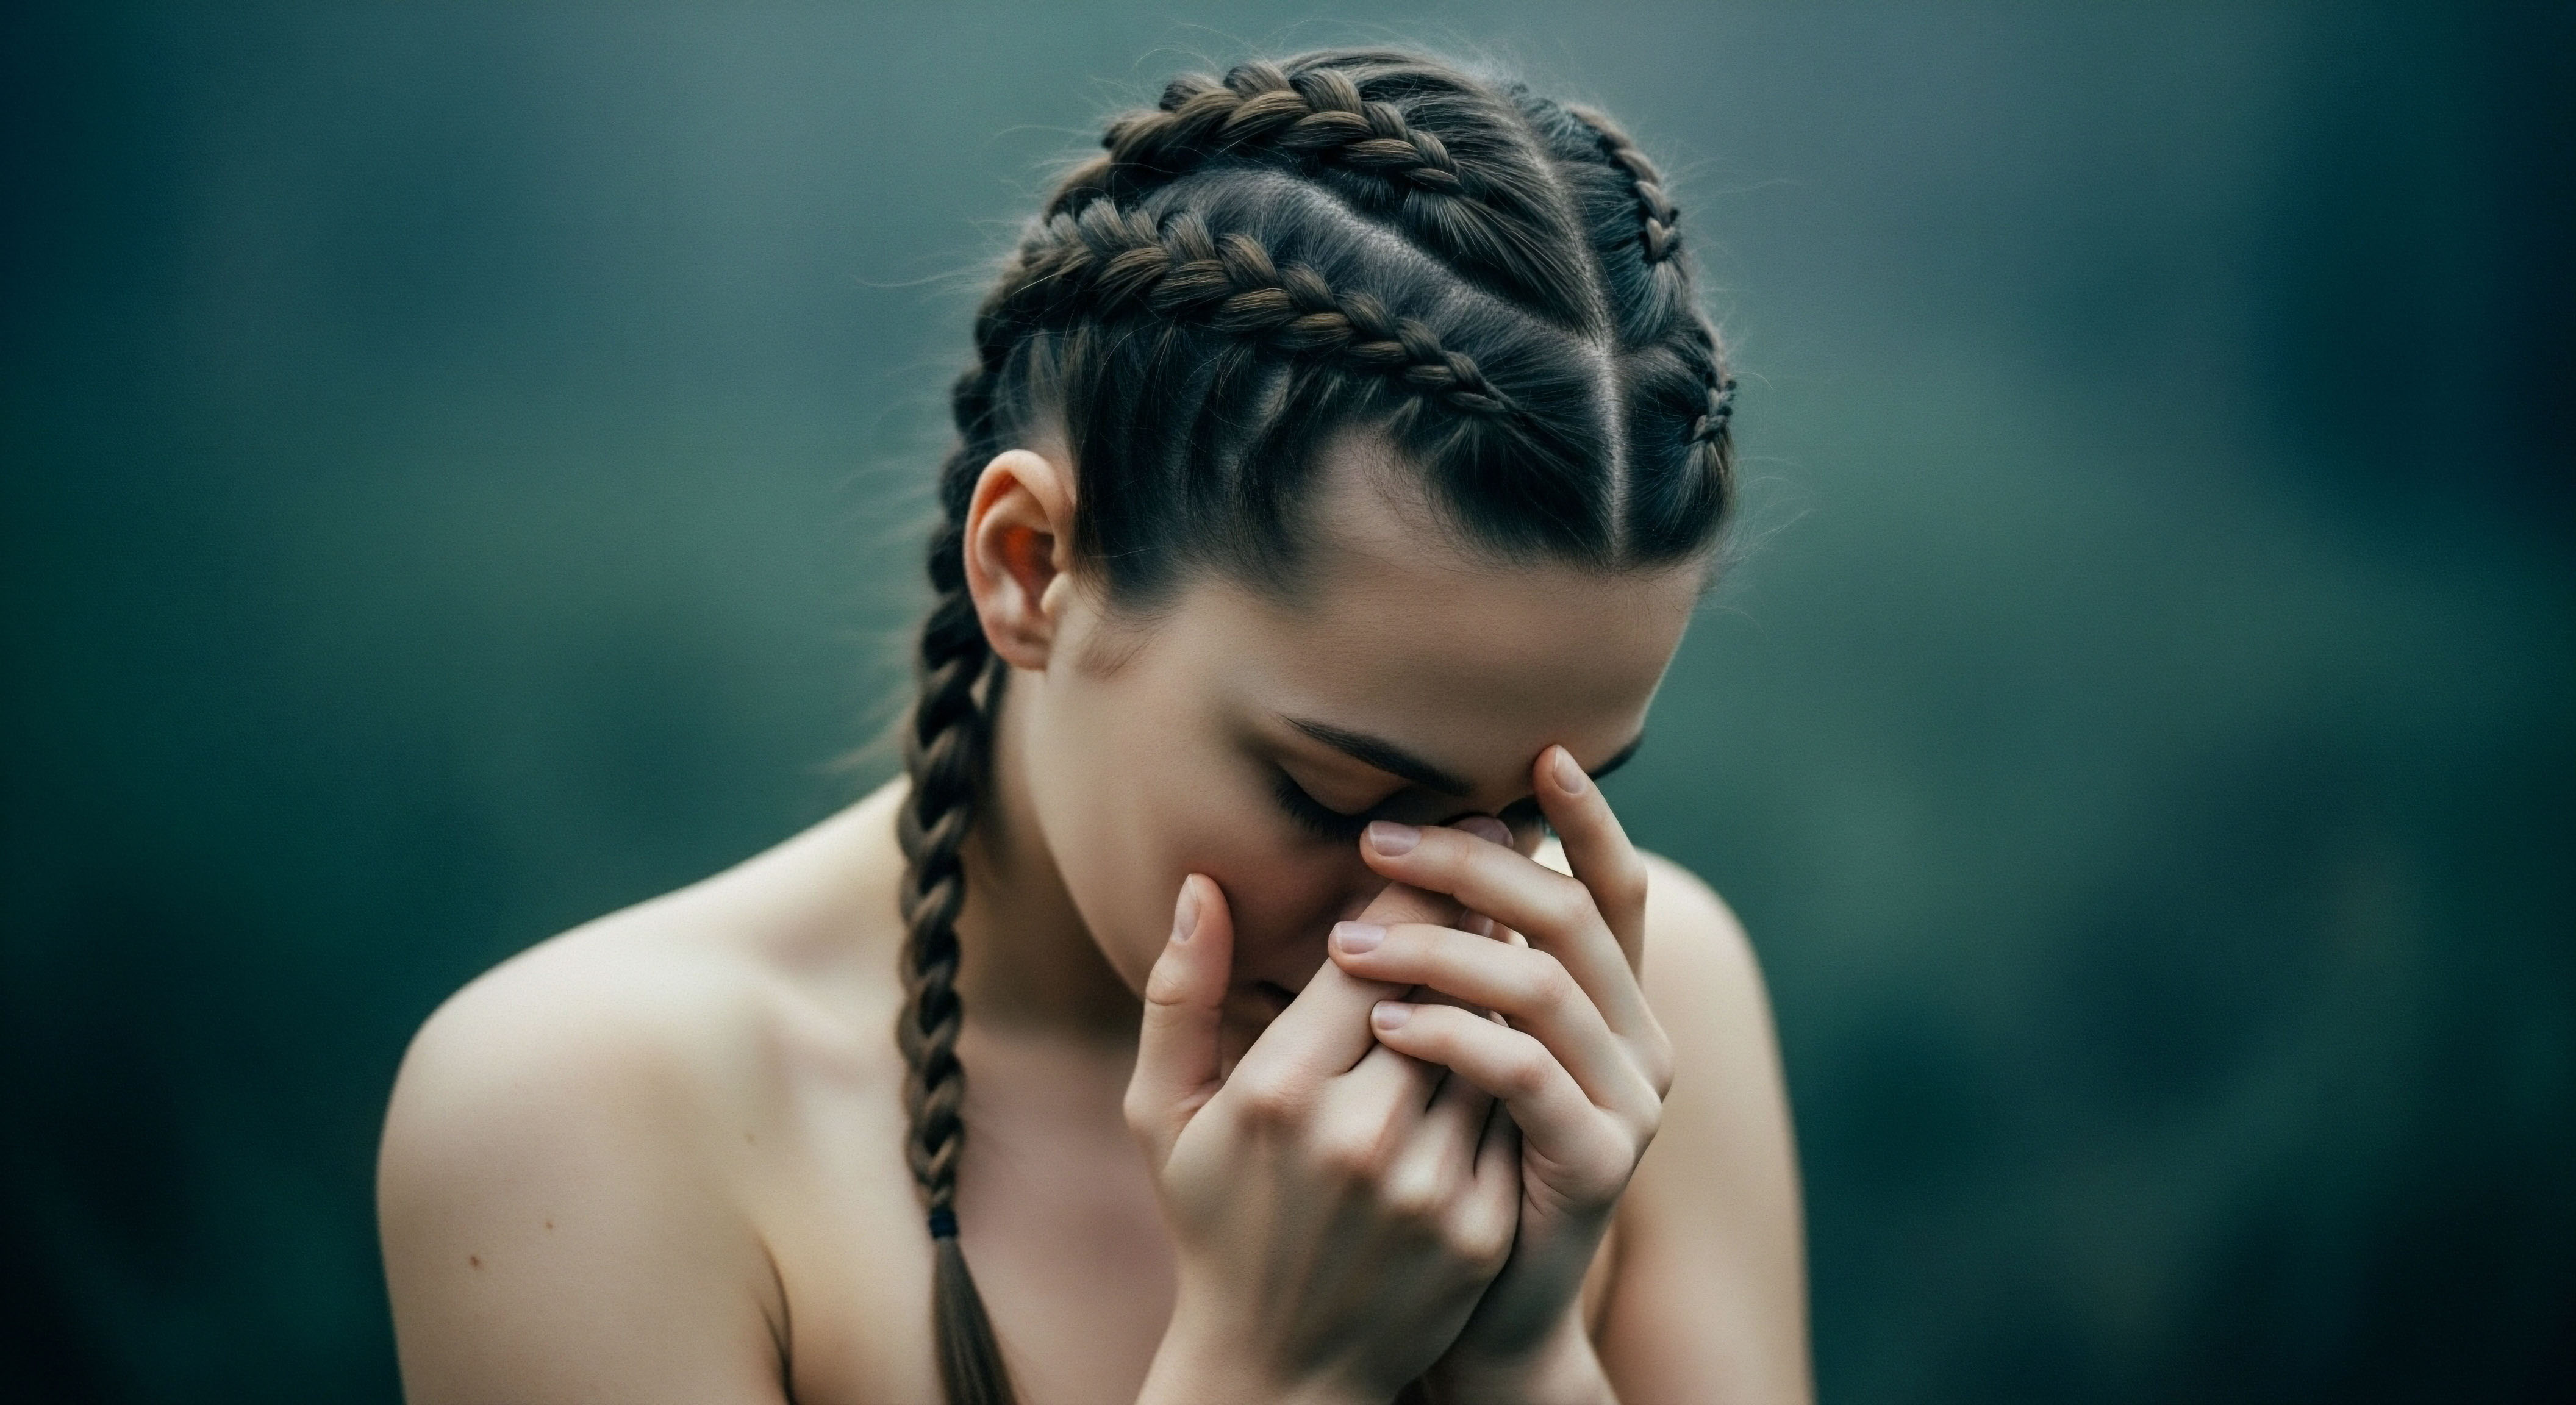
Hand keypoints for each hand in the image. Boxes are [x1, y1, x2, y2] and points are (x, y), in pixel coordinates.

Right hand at [1125, 865, 1523, 1403]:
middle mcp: (1358, 1134)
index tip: (1447, 835)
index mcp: (1278, 1091)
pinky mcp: (1480, 1229)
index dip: (1418, 888)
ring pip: (1495, 1047)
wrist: (1278, 1368)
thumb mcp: (1163, 1113)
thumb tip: (1202, 885)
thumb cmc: (1214, 1221)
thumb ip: (1181, 994)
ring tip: (1518, 939)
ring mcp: (1428, 1187)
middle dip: (1474, 918)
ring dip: (1506, 990)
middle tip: (1500, 859)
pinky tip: (1519, 1037)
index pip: (1373, 953)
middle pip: (1447, 989)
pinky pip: (1515, 1118)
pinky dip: (1517, 1071)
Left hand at [1327, 746, 1672, 1387]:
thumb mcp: (1440, 1049)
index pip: (1610, 886)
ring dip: (1441, 945)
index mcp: (1606, 1002)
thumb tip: (1401, 851)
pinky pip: (1525, 1073)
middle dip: (1474, 862)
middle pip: (1571, 913)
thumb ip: (1444, 958)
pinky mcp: (1595, 1161)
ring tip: (1344, 939)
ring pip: (1546, 984)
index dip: (1584, 816)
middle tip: (1377, 840)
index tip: (1528, 753)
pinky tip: (1382, 1020)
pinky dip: (1452, 1034)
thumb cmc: (1440, 1166)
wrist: (1471, 1314)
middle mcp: (1635, 1040)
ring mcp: (1625, 1102)